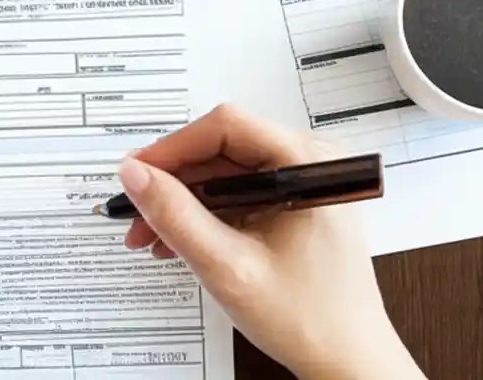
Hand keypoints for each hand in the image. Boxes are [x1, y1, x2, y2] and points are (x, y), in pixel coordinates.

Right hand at [119, 105, 423, 379]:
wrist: (347, 363)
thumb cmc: (309, 320)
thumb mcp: (228, 266)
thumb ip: (176, 215)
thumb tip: (135, 174)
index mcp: (309, 165)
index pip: (226, 127)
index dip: (173, 148)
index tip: (136, 174)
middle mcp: (311, 165)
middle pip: (222, 149)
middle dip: (173, 183)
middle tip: (135, 213)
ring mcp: (304, 186)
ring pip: (225, 174)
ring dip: (184, 203)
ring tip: (150, 236)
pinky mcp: (295, 206)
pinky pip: (239, 195)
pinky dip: (205, 215)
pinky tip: (178, 241)